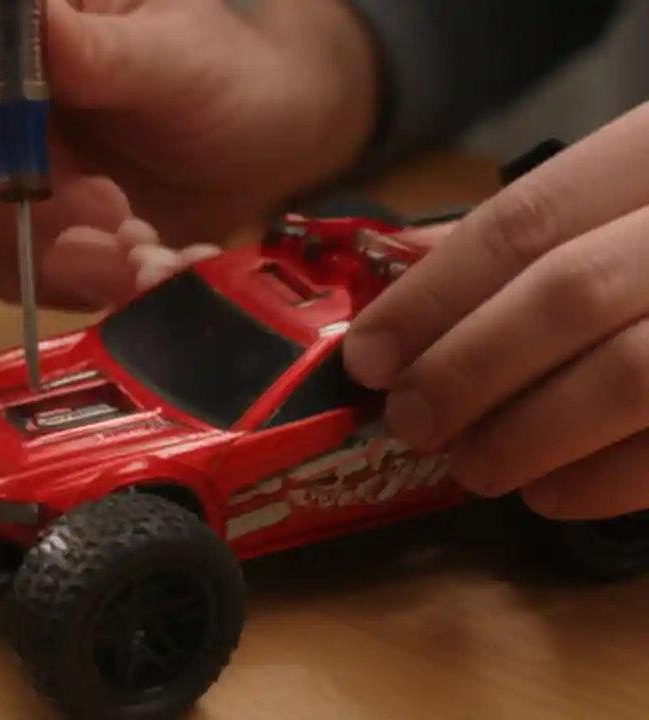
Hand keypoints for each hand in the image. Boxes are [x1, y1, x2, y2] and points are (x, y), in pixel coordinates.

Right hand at [0, 0, 379, 309]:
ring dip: (28, 239)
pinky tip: (98, 270)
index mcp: (30, 15)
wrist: (249, 163)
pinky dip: (23, 277)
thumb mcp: (181, 61)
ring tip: (130, 246)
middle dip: (11, 175)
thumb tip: (38, 21)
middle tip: (111, 210)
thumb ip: (106, 52)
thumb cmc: (218, 86)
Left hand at [343, 103, 648, 519]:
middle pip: (568, 294)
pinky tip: (547, 495)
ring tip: (471, 466)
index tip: (367, 358)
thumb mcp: (624, 196)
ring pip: (631, 374)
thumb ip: (530, 235)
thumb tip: (400, 285)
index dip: (430, 296)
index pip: (526, 222)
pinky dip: (606, 480)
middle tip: (409, 422)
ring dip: (528, 432)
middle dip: (467, 368)